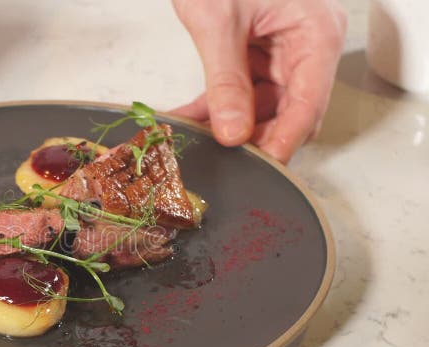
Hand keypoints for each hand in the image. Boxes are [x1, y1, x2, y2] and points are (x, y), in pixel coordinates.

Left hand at [170, 0, 345, 162]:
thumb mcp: (218, 22)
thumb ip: (225, 80)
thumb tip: (232, 132)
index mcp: (315, 32)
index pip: (308, 103)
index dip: (285, 139)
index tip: (261, 166)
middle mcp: (306, 44)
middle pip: (289, 110)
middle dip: (254, 136)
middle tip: (220, 158)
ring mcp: (282, 49)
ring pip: (263, 106)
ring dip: (228, 124)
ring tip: (193, 138)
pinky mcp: (258, 52)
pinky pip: (242, 89)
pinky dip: (216, 104)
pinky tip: (188, 119)